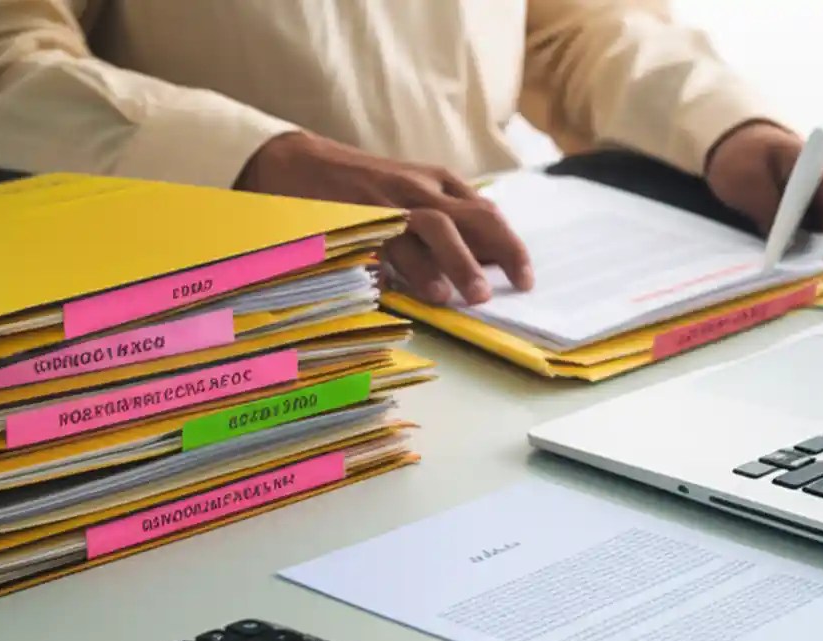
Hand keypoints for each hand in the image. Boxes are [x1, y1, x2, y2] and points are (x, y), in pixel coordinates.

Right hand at [236, 131, 532, 303]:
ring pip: (430, 227)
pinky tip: (397, 292)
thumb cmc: (366, 185)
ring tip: (462, 296)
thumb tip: (490, 261)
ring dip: (451, 261)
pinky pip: (377, 245)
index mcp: (438, 184)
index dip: (511, 247)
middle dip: (495, 252)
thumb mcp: (414, 191)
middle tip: (509, 288)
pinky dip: (389, 269)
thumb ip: (451, 221)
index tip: (526, 279)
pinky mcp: (355, 219)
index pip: (487, 213)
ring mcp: (387, 204)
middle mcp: (417, 191)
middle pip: (470, 218)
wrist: (297, 161)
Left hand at [705, 121, 822, 272]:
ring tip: (799, 271)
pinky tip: (790, 258)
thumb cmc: (740, 154)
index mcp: (820, 169)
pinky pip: (811, 227)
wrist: (728, 138)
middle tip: (811, 275)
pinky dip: (803, 243)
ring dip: (815, 250)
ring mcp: (816, 194)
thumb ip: (769, 210)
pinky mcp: (802, 204)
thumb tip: (787, 244)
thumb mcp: (748, 182)